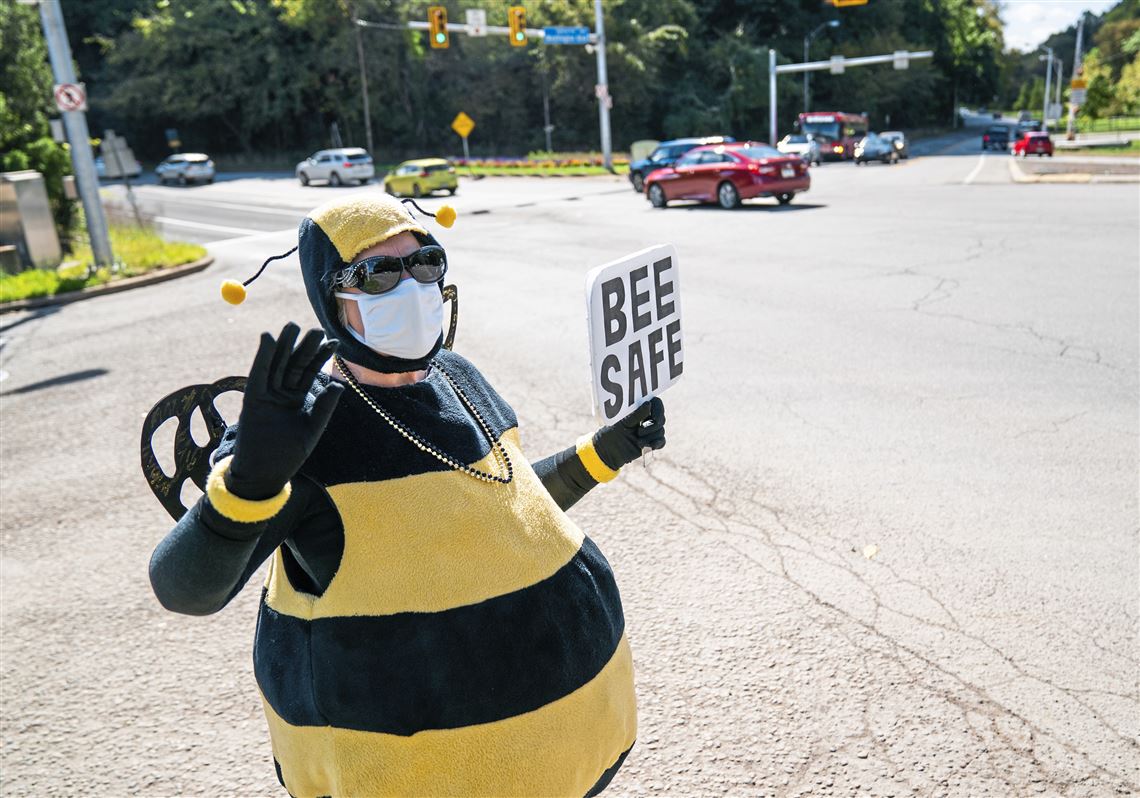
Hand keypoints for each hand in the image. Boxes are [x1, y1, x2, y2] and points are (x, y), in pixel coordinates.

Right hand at [225, 323, 342, 499]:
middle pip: (295, 364)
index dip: (321, 357)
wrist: (265, 474)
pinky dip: (263, 357)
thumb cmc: (289, 455)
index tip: (334, 342)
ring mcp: (267, 395)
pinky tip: (269, 339)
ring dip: (285, 345)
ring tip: (293, 326)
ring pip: (277, 365)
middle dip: (305, 347)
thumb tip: (338, 385)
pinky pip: (258, 374)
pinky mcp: (252, 399)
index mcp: (298, 400)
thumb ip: (323, 407)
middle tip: (317, 329)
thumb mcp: (312, 429)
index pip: (311, 373)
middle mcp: (283, 394)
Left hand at [592, 397, 666, 470]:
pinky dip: (656, 444)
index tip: (654, 417)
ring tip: (637, 442)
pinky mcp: (652, 442)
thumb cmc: (614, 432)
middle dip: (652, 426)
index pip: (656, 403)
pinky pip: (662, 442)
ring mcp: (651, 431)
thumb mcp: (624, 422)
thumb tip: (648, 403)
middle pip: (661, 419)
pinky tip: (649, 446)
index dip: (658, 409)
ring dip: (649, 437)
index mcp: (641, 409)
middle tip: (639, 431)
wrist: (610, 450)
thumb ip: (636, 414)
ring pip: (660, 431)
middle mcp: (648, 418)